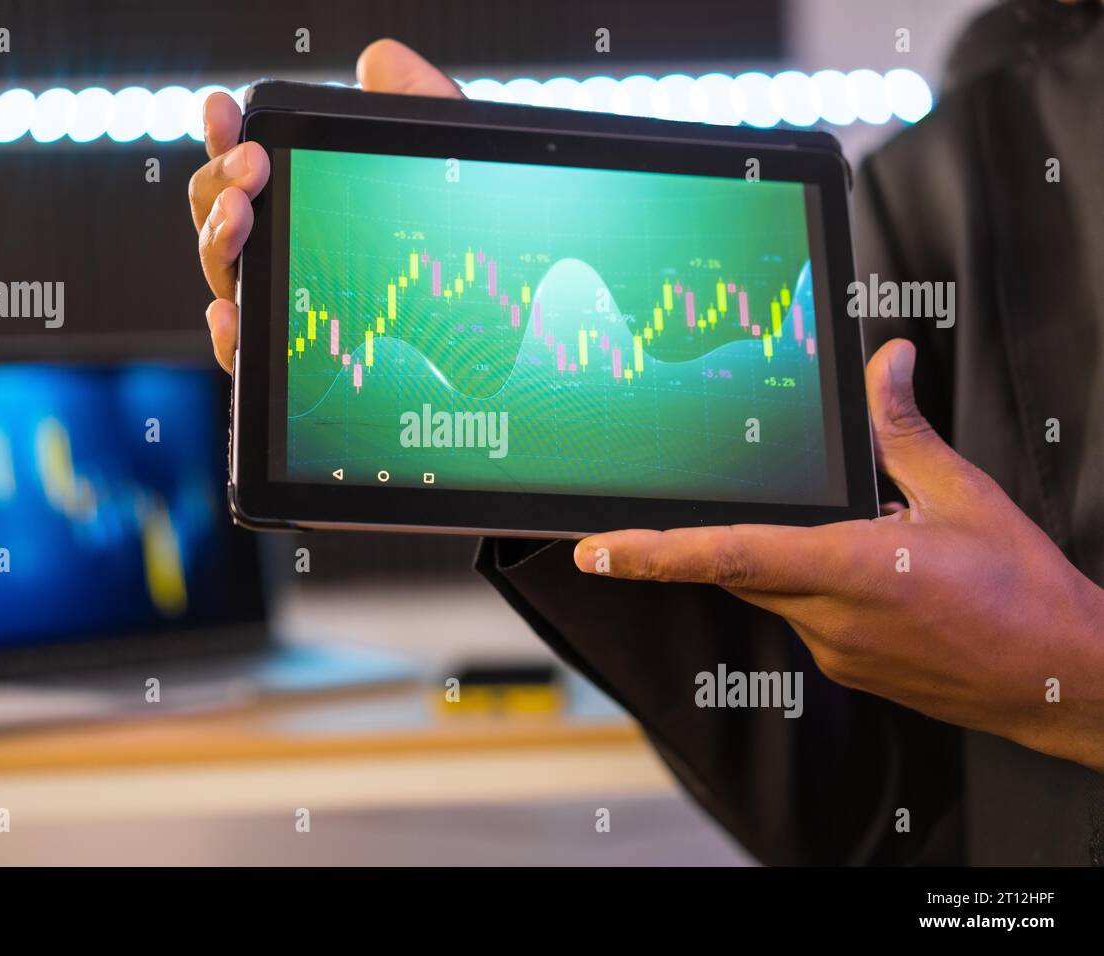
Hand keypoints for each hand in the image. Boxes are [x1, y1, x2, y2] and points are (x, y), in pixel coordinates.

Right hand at [187, 39, 460, 370]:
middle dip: (220, 181)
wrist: (502, 338)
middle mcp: (285, 252)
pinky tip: (233, 312)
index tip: (224, 109)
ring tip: (240, 215)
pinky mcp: (293, 362)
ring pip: (223, 274)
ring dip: (218, 239)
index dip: (225, 134)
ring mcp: (284, 305)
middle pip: (219, 213)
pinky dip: (229, 333)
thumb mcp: (447, 163)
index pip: (247, 163)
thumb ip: (419, 103)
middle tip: (252, 167)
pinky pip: (244, 353)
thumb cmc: (467, 247)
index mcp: (305, 201)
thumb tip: (378, 61)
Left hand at [575, 339, 1103, 771]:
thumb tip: (887, 365)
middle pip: (739, 568)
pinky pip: (805, 617)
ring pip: (772, 591)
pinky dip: (817, 585)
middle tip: (702, 517)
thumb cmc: (1024, 593)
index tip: (594, 551)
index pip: (728, 556)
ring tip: (865, 535)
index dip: (651, 554)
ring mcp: (835, 652)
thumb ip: (905, 431)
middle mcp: (828, 619)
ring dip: (787, 557)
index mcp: (850, 569)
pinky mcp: (848, 670)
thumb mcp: (964, 495)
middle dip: (721, 538)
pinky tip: (875, 571)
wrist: (1065, 679)